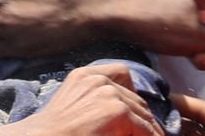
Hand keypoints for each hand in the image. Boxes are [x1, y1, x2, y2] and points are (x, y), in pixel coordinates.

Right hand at [0, 64, 164, 135]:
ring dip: (148, 128)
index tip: (138, 114)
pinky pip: (145, 128)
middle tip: (150, 132)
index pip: (122, 76)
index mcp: (84, 75)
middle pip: (135, 97)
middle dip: (142, 117)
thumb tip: (126, 111)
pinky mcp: (118, 112)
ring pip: (142, 112)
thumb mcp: (74, 105)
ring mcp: (108, 93)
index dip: (132, 97)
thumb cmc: (55, 131)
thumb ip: (94, 100)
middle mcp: (98, 79)